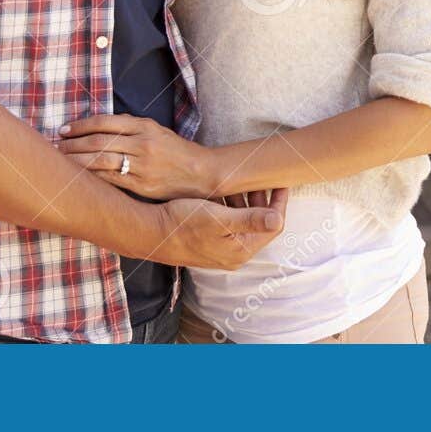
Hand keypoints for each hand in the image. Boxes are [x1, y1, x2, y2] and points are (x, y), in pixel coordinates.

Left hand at [56, 113, 215, 199]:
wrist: (202, 173)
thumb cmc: (178, 151)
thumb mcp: (157, 130)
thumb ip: (132, 127)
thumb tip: (101, 126)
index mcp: (145, 127)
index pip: (104, 123)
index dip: (80, 125)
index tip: (64, 129)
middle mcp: (142, 144)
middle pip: (98, 141)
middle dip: (73, 143)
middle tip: (56, 146)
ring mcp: (141, 166)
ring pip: (100, 161)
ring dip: (77, 161)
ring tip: (62, 161)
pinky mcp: (141, 186)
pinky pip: (111, 180)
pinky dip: (92, 177)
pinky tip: (79, 177)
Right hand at [132, 191, 286, 269]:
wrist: (150, 232)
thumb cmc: (183, 223)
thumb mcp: (220, 218)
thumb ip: (251, 219)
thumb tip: (280, 220)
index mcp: (242, 249)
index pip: (274, 224)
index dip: (279, 200)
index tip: (280, 180)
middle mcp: (234, 254)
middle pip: (259, 222)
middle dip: (261, 198)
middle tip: (258, 177)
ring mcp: (221, 250)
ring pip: (243, 221)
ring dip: (245, 201)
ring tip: (240, 181)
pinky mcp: (209, 244)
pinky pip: (229, 224)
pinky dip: (230, 208)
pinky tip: (222, 192)